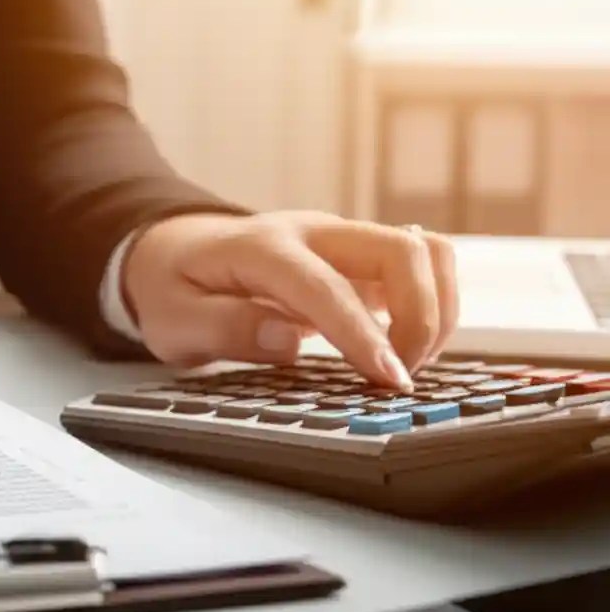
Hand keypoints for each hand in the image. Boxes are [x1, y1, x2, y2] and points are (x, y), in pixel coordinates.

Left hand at [122, 210, 458, 389]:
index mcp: (262, 248)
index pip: (326, 287)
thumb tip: (287, 340)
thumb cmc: (175, 290)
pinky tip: (410, 346)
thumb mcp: (173, 320)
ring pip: (426, 250)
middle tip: (399, 377)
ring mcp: (343, 239)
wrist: (176, 252)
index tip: (389, 379)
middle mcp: (313, 232)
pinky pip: (422, 265)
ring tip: (410, 363)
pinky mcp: (361, 256)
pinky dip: (434, 304)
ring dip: (437, 308)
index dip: (364, 334)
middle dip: (421, 316)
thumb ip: (224, 328)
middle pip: (401, 249)